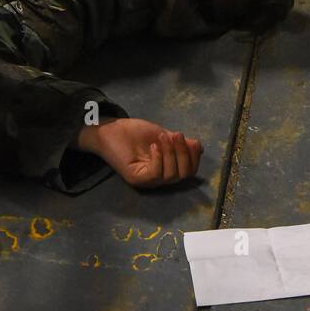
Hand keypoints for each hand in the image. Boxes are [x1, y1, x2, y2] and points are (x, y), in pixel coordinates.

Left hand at [78, 117, 202, 187]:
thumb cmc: (134, 132)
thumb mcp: (163, 135)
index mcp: (167, 169)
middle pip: (183, 175)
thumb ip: (178, 143)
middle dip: (184, 154)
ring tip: (162, 137)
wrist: (110, 129)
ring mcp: (147, 181)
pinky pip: (155, 175)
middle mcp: (159, 178)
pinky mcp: (136, 179)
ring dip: (171, 153)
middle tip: (177, 135)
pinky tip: (154, 146)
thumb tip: (198, 146)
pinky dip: (159, 159)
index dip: (194, 157)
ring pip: (171, 175)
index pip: (189, 171)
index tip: (193, 141)